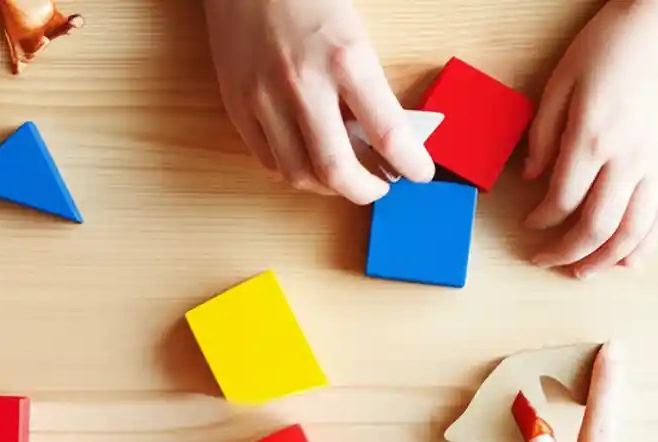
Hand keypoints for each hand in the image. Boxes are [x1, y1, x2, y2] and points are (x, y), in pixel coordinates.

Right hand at [203, 0, 434, 203]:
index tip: (420, 172)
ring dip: (328, 186)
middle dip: (365, 190)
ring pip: (298, 174)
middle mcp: (303, 84)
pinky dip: (294, 170)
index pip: (387, 132)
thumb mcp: (354, 35)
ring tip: (345, 175)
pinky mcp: (237, 106)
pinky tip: (309, 158)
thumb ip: (368, 86)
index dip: (411, 163)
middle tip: (379, 186)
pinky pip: (268, 160)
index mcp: (344, 59)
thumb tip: (386, 136)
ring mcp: (264, 99)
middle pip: (337, 171)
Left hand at [523, 0, 657, 276]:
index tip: (528, 224)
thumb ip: (543, 135)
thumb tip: (532, 178)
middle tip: (547, 260)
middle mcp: (627, 159)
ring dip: (604, 260)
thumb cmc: (611, 48)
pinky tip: (629, 260)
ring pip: (632, 232)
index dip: (541, 221)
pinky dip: (646, 245)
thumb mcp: (561, 82)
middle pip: (596, 227)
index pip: (561, 200)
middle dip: (566, 253)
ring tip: (583, 271)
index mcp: (592, 139)